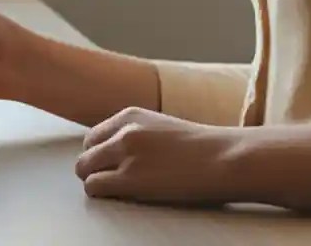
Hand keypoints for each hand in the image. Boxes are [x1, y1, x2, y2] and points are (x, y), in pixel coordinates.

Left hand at [76, 107, 239, 204]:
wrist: (226, 158)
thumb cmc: (205, 149)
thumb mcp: (162, 128)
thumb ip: (139, 135)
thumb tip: (119, 154)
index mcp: (131, 115)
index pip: (94, 136)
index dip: (100, 154)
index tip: (110, 166)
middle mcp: (123, 130)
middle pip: (86, 152)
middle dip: (94, 168)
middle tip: (110, 181)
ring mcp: (125, 153)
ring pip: (84, 170)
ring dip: (96, 182)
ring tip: (117, 191)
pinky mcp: (130, 178)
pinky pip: (94, 187)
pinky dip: (102, 195)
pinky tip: (121, 197)